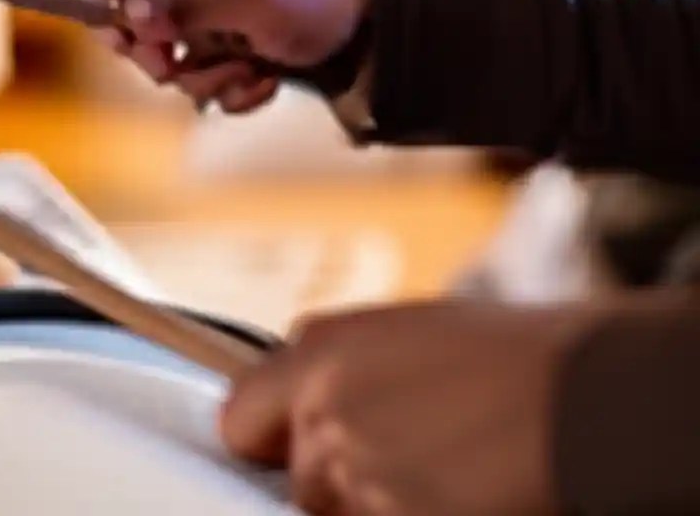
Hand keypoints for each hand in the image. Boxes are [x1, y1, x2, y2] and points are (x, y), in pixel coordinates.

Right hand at [82, 0, 368, 112]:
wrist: (370, 28)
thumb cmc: (317, 0)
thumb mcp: (254, 6)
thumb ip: (191, 11)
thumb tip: (131, 15)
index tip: (116, 36)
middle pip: (134, 26)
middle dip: (154, 58)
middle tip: (174, 66)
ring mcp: (211, 29)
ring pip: (173, 68)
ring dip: (207, 81)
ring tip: (250, 68)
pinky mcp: (231, 60)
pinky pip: (208, 91)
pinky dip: (236, 95)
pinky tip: (267, 82)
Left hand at [220, 301, 602, 515]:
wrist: (591, 396)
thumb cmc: (518, 356)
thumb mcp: (407, 333)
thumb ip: (338, 366)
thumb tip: (303, 392)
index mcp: (318, 353)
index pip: (239, 417)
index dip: (267, 437)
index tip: (286, 444)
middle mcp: (324, 412)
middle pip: (300, 476)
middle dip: (339, 476)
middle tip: (410, 455)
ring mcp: (357, 473)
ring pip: (337, 511)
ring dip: (376, 502)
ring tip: (448, 470)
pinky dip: (413, 515)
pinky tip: (461, 493)